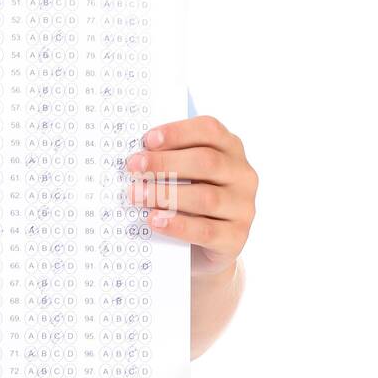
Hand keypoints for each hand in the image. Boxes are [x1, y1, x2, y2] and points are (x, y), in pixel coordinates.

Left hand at [124, 115, 257, 276]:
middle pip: (206, 162)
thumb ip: (169, 158)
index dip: (178, 132)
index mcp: (230, 148)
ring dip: (166, 194)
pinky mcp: (236, 237)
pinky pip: (206, 230)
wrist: (203, 246)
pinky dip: (177, 225)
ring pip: (206, 197)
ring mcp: (243, 207)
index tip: (147, 140)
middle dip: (165, 163)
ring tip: (136, 195)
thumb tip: (137, 156)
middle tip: (133, 167)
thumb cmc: (188, 196)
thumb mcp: (183, 172)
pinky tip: (154, 220)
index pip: (209, 130)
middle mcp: (242, 175)